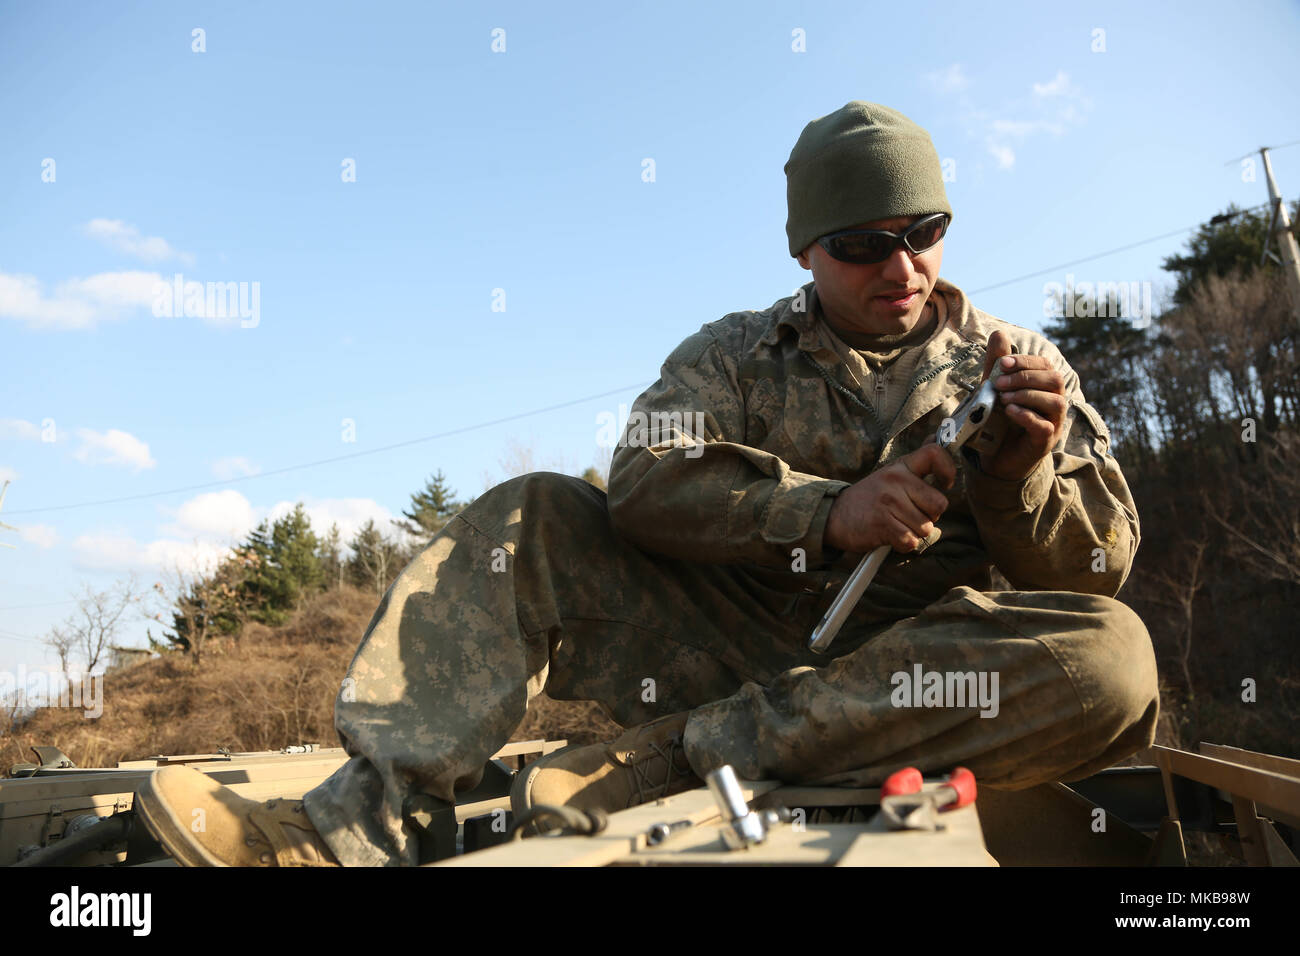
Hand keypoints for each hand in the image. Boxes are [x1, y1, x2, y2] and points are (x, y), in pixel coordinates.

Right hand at [825, 443, 956, 553]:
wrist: (834, 516)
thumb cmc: (869, 498)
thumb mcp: (891, 474)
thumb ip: (917, 462)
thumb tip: (938, 436)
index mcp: (900, 467)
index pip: (934, 454)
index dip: (948, 470)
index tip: (945, 483)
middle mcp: (896, 481)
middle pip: (939, 504)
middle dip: (931, 516)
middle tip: (912, 514)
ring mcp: (889, 503)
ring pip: (926, 527)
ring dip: (915, 532)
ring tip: (897, 524)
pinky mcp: (883, 524)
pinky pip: (911, 541)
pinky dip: (903, 544)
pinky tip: (891, 535)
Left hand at [978, 330, 1067, 480]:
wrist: (995, 456)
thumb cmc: (999, 418)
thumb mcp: (994, 388)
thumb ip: (997, 364)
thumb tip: (999, 333)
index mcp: (1044, 386)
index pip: (1045, 365)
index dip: (1025, 361)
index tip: (1001, 363)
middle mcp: (1054, 402)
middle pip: (1055, 380)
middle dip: (1025, 377)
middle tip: (998, 383)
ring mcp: (1053, 423)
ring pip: (1055, 402)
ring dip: (1027, 395)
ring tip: (1003, 398)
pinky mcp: (1044, 442)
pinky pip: (1045, 426)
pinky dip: (1027, 416)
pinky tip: (1010, 411)